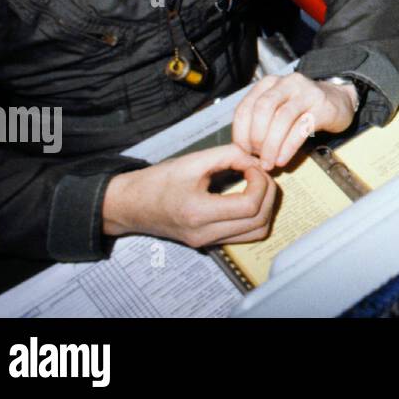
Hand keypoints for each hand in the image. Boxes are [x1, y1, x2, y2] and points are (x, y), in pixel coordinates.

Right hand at [101, 144, 276, 247]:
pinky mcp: (208, 243)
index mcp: (198, 213)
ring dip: (265, 207)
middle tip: (259, 174)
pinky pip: (244, 235)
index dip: (261, 183)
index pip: (250, 206)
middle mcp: (204, 233)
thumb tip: (256, 160)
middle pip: (259, 222)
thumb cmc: (157, 181)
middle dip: (268, 193)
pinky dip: (254, 216)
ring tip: (255, 185)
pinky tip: (246, 196)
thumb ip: (229, 155)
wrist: (129, 205)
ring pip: (256, 232)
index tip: (253, 166)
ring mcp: (207, 242)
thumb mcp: (193, 160)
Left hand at [231, 72, 358, 169]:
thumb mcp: (279, 108)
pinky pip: (301, 129)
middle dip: (256, 137)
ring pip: (282, 118)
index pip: (246, 106)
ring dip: (272, 145)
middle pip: (263, 109)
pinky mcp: (323, 107)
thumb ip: (261, 122)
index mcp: (270, 83)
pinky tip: (283, 159)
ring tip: (269, 163)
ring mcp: (307, 93)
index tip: (242, 151)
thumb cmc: (303, 108)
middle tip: (256, 157)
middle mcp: (287, 83)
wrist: (339, 101)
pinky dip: (288, 147)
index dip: (240, 132)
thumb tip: (243, 150)